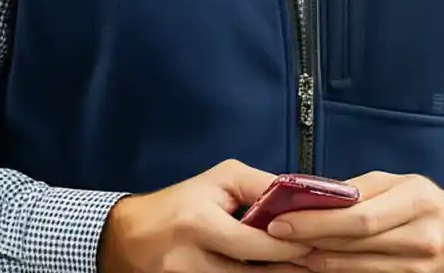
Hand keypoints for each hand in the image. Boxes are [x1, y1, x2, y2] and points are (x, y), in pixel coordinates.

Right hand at [98, 160, 311, 272]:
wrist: (129, 236)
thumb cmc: (179, 204)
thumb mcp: (219, 179)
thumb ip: (260, 187)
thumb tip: (298, 198)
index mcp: (198, 222)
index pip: (254, 242)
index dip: (289, 246)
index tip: (314, 242)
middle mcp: (189, 256)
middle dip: (287, 267)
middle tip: (314, 261)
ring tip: (297, 268)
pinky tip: (271, 272)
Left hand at [268, 172, 443, 272]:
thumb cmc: (423, 202)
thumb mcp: (397, 183)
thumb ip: (357, 190)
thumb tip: (309, 196)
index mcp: (417, 200)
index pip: (360, 216)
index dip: (317, 221)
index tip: (282, 220)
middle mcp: (422, 237)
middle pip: (356, 243)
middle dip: (312, 239)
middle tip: (278, 236)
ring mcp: (420, 268)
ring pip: (358, 267)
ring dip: (320, 260)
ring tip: (294, 250)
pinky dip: (339, 271)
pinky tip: (318, 262)